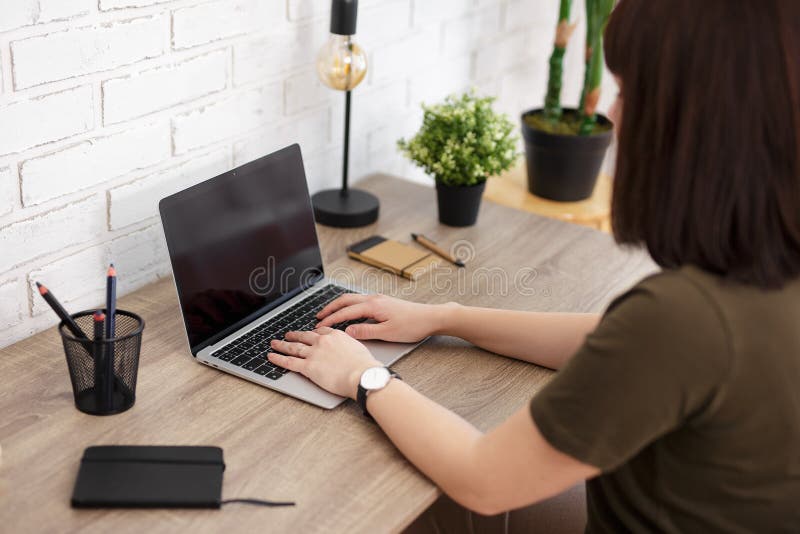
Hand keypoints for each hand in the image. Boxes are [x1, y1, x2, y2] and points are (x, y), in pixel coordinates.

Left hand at [268, 327, 380, 398]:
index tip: (307, 334)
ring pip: (293, 347)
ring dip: (282, 345)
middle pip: (304, 336)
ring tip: (275, 343)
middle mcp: (322, 341)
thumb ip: (349, 346)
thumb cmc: (364, 365)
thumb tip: (347, 350)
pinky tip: (271, 356)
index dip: (311, 333)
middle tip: (287, 335)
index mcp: (335, 335)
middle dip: (294, 336)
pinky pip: (289, 361)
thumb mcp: (359, 348)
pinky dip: (278, 358)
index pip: (319, 331)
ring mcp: (314, 353)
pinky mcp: (308, 367)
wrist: (362, 375)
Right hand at [316, 294, 454, 342]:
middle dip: (330, 308)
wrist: (431, 317)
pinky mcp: (384, 302)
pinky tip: (349, 313)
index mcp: (373, 305)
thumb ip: (366, 332)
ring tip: (329, 314)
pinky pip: (361, 301)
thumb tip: (348, 331)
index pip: (345, 311)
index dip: (330, 318)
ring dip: (339, 306)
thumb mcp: (387, 333)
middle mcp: (374, 299)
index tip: (319, 326)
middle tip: (318, 316)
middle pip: (346, 300)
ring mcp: (379, 299)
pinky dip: (350, 306)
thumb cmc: (412, 325)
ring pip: (353, 299)